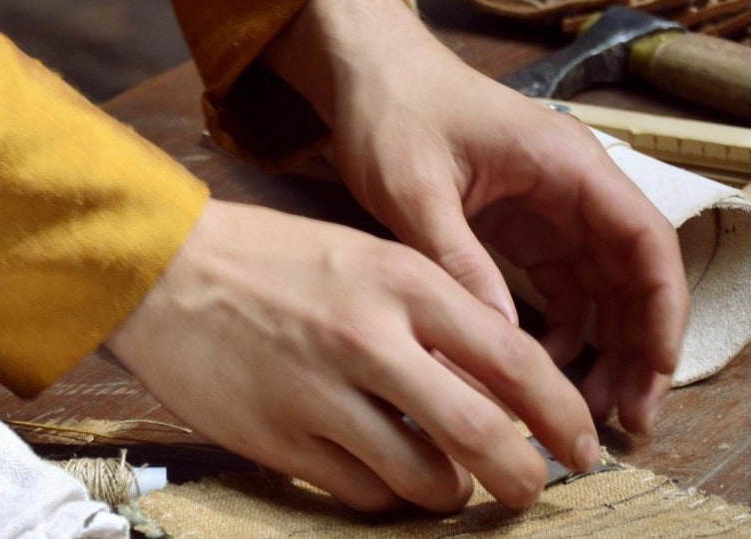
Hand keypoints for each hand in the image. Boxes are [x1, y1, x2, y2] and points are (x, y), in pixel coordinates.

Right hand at [105, 199, 599, 512]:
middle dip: (524, 477)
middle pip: (485, 435)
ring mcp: (325, 394)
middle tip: (531, 487)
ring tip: (446, 479)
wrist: (168, 272)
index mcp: (401, 280)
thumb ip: (432, 311)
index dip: (561, 412)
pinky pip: (364, 495)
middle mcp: (371, 337)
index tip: (582, 443)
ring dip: (450, 491)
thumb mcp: (366, 255)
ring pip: (428, 481)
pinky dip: (387, 495)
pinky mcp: (283, 442)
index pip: (513, 358)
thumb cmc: (273, 257)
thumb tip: (498, 380)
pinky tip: (381, 472)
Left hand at [263, 0, 689, 433]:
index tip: (655, 377)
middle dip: (639, 345)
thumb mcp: (414, 188)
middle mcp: (572, 182)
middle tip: (627, 421)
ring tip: (588, 410)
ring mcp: (550, 203)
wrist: (365, 71)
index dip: (662, 311)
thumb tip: (502, 347)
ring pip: (604, 284)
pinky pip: (563, 283)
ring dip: (607, 344)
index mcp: (566, 162)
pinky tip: (544, 368)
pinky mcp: (522, 222)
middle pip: (634, 271)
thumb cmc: (392, 111)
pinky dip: (566, 327)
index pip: (645, 239)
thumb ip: (458, 260)